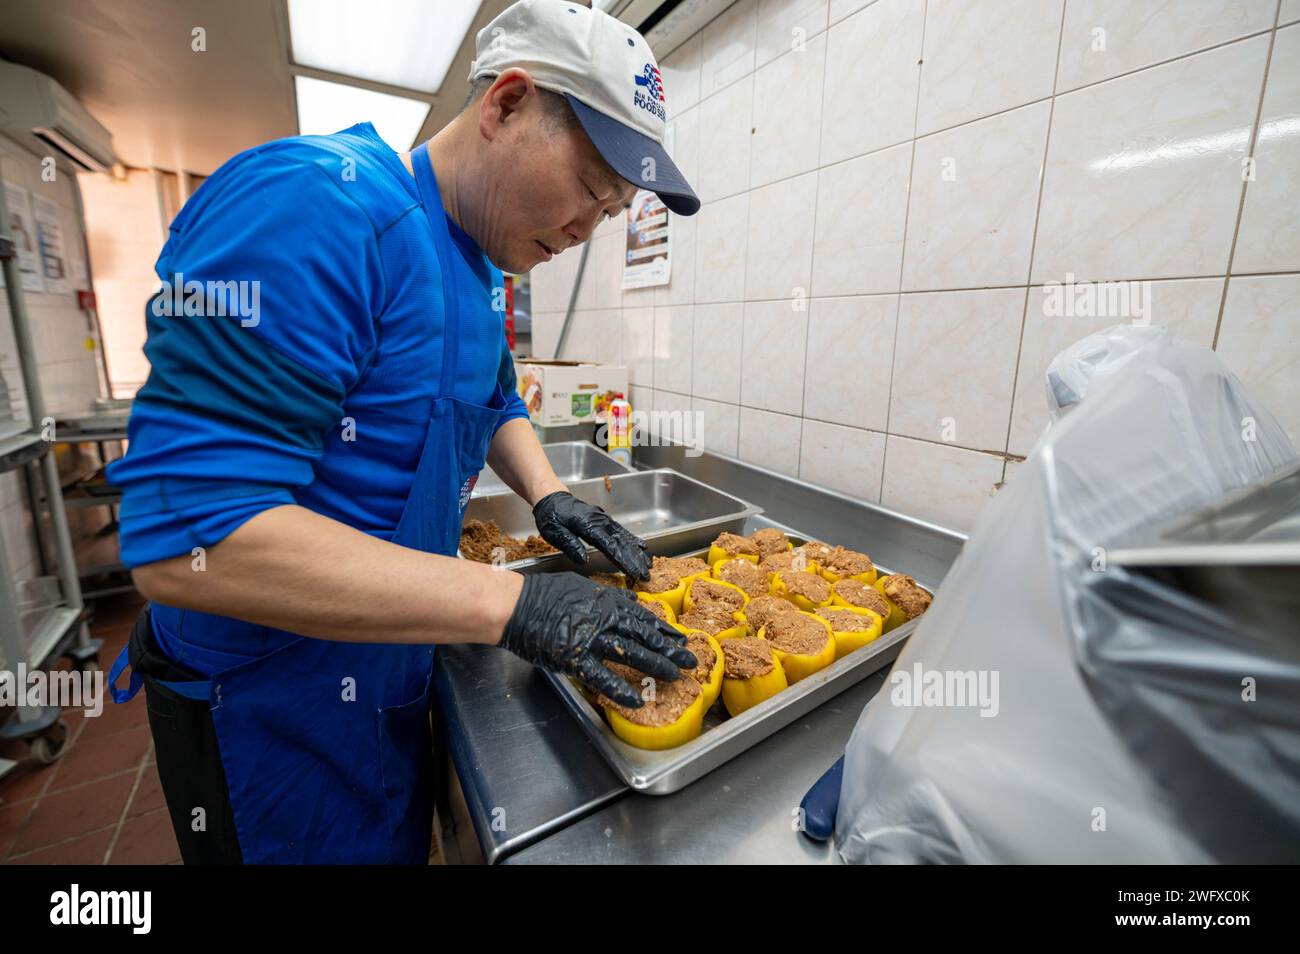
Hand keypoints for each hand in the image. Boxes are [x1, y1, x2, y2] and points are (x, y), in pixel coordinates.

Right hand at [499, 572, 696, 707]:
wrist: (516, 605)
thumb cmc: (545, 593)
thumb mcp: (582, 586)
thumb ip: (609, 595)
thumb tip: (631, 598)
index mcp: (608, 602)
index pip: (644, 618)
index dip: (665, 631)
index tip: (682, 639)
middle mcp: (606, 619)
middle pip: (646, 636)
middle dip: (671, 649)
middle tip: (691, 660)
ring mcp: (592, 640)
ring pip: (632, 654)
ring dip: (656, 666)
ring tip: (676, 676)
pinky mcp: (576, 660)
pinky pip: (603, 678)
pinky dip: (621, 691)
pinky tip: (637, 700)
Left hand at [533, 490, 650, 580]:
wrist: (551, 497)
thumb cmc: (551, 515)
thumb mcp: (554, 532)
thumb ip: (569, 544)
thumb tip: (583, 560)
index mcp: (588, 526)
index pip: (610, 546)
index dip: (624, 561)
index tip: (635, 572)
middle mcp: (599, 521)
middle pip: (622, 543)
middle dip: (635, 560)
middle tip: (646, 575)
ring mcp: (603, 519)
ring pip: (624, 537)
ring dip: (637, 552)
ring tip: (648, 564)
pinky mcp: (603, 520)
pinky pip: (621, 531)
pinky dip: (632, 539)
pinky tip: (641, 547)